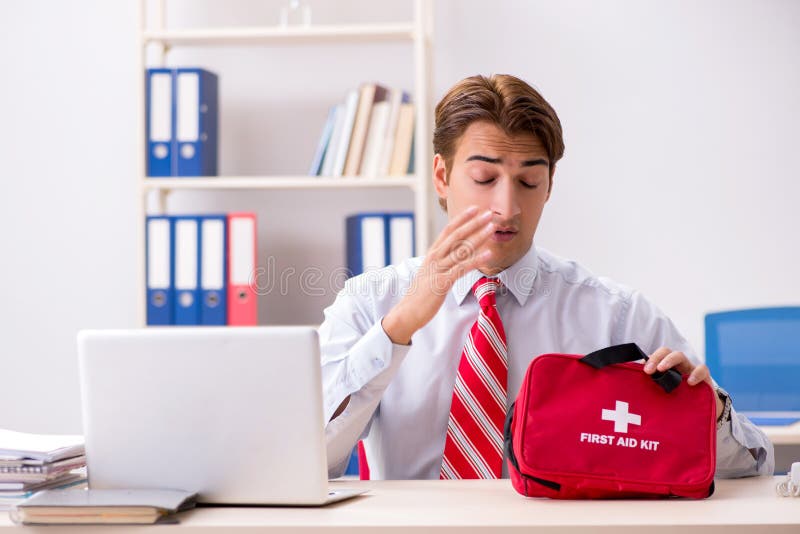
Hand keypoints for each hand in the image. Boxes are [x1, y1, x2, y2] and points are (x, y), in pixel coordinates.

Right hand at [382, 206, 494, 344]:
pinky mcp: (442, 282)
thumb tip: (453, 255)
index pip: (448, 230)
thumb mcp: (430, 272)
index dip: (462, 219)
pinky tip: (488, 255)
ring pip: (461, 249)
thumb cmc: (421, 294)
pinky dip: (476, 260)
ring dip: (479, 237)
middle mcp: (434, 258)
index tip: (475, 209)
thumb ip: (441, 262)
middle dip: (474, 223)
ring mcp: (438, 269)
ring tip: (492, 228)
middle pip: (456, 236)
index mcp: (432, 254)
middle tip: (488, 213)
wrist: (408, 312)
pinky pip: (462, 268)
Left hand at [643, 347, 723, 417]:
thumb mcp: (664, 393)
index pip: (656, 356)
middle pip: (666, 352)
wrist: (701, 410)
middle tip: (649, 370)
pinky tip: (689, 382)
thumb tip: (636, 380)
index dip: (649, 360)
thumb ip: (653, 385)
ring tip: (662, 370)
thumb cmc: (679, 399)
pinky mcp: (704, 377)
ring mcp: (690, 369)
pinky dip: (695, 374)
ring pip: (680, 356)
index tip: (644, 370)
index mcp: (666, 367)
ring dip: (669, 360)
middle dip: (656, 358)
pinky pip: (701, 369)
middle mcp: (677, 365)